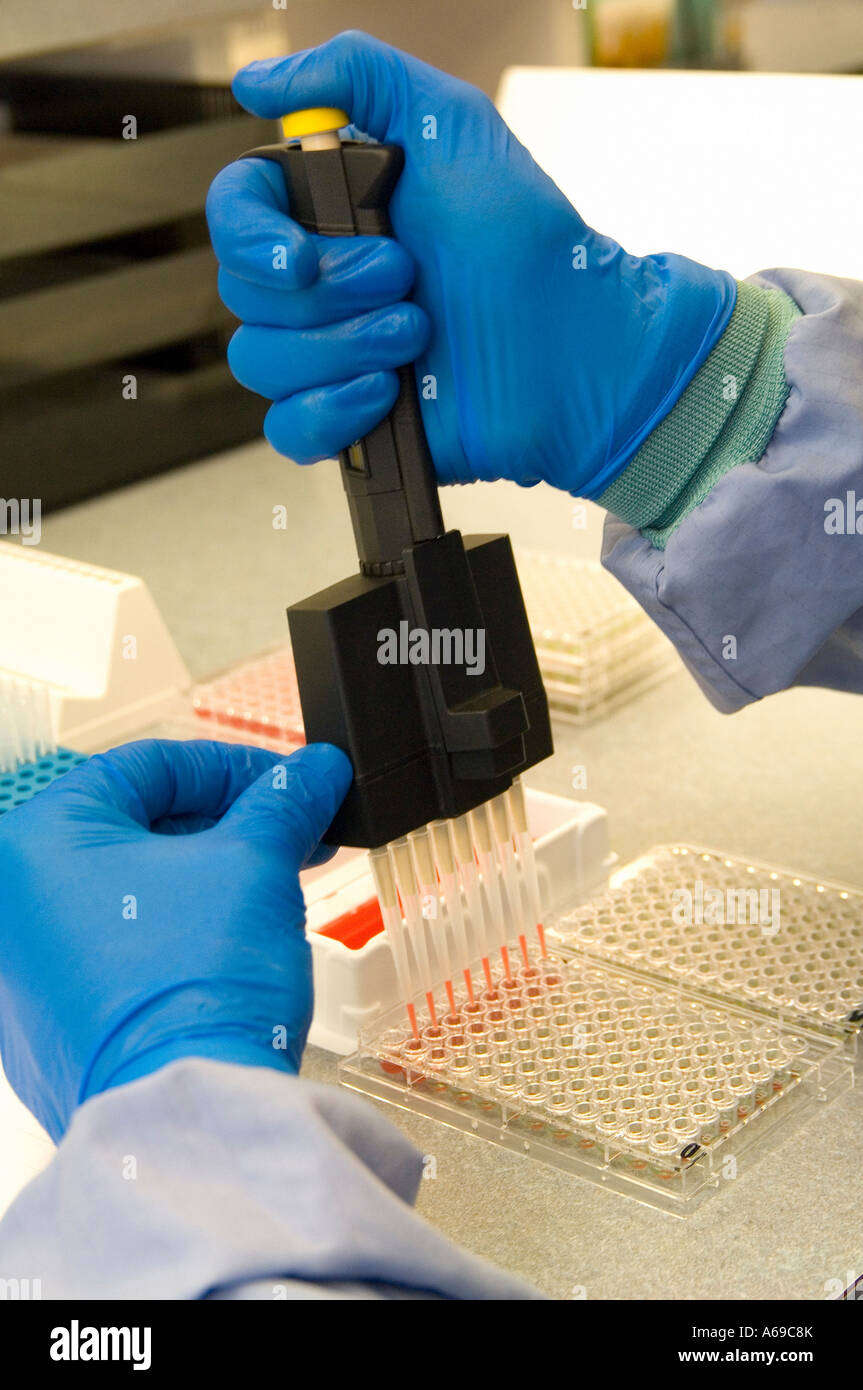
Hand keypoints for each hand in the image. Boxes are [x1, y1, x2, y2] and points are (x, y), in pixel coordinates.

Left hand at [0, 739, 351, 1140]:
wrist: (188, 1112)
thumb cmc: (191, 990)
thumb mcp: (254, 864)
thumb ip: (284, 803)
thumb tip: (312, 774)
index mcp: (36, 843)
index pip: (149, 767)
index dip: (235, 768)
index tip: (287, 781)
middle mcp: (13, 904)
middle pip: (137, 829)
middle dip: (227, 826)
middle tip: (289, 831)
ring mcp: (27, 971)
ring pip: (131, 891)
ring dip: (207, 878)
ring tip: (273, 885)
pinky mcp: (52, 1024)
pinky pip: (119, 950)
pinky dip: (175, 933)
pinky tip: (232, 940)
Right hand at [206, 30, 734, 496]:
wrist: (576, 345)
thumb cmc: (527, 240)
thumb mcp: (448, 121)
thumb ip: (354, 72)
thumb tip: (257, 82)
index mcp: (329, 212)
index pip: (234, 213)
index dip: (246, 236)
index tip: (296, 257)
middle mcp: (321, 283)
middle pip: (245, 294)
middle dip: (329, 292)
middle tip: (408, 278)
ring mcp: (331, 355)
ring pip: (261, 362)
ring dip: (342, 348)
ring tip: (419, 333)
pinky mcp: (350, 421)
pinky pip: (287, 430)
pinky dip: (330, 414)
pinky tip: (388, 394)